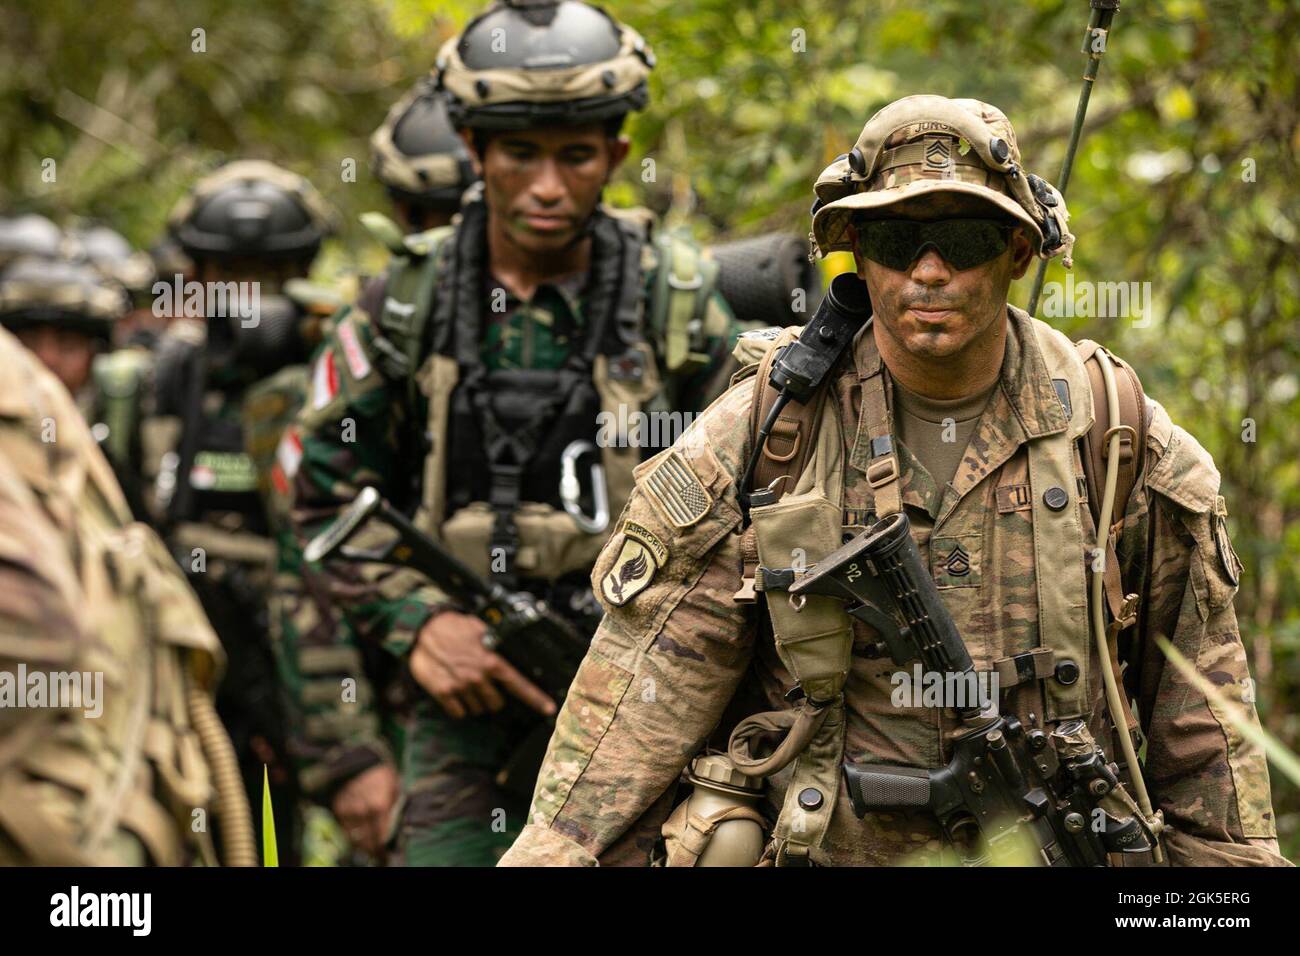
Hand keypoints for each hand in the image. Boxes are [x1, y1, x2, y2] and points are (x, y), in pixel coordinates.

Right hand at [331, 762, 399, 857]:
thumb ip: (395, 807)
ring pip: (356, 839)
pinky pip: (345, 830)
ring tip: (369, 850)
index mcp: (380, 805)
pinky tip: (357, 839)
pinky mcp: (339, 809)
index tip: (387, 854)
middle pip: (369, 841)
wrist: (358, 757)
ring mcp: (349, 811)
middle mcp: (364, 811)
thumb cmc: (380, 771)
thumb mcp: (394, 786)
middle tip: (378, 855)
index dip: (384, 848)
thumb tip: (396, 826)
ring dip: (363, 847)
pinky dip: (351, 837)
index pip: (382, 836)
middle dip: (374, 851)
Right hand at [409, 609, 555, 719]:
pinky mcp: (443, 693)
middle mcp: (478, 677)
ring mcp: (460, 686)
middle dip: (492, 697)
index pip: (519, 684)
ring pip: (477, 710)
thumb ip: (497, 647)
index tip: (549, 709)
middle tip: (483, 685)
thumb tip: (512, 656)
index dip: (536, 699)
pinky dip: (458, 707)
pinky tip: (454, 691)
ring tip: (466, 684)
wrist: (424, 629)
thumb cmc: (454, 628)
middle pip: (496, 704)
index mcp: (492, 661)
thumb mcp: (481, 630)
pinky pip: (458, 713)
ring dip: (474, 702)